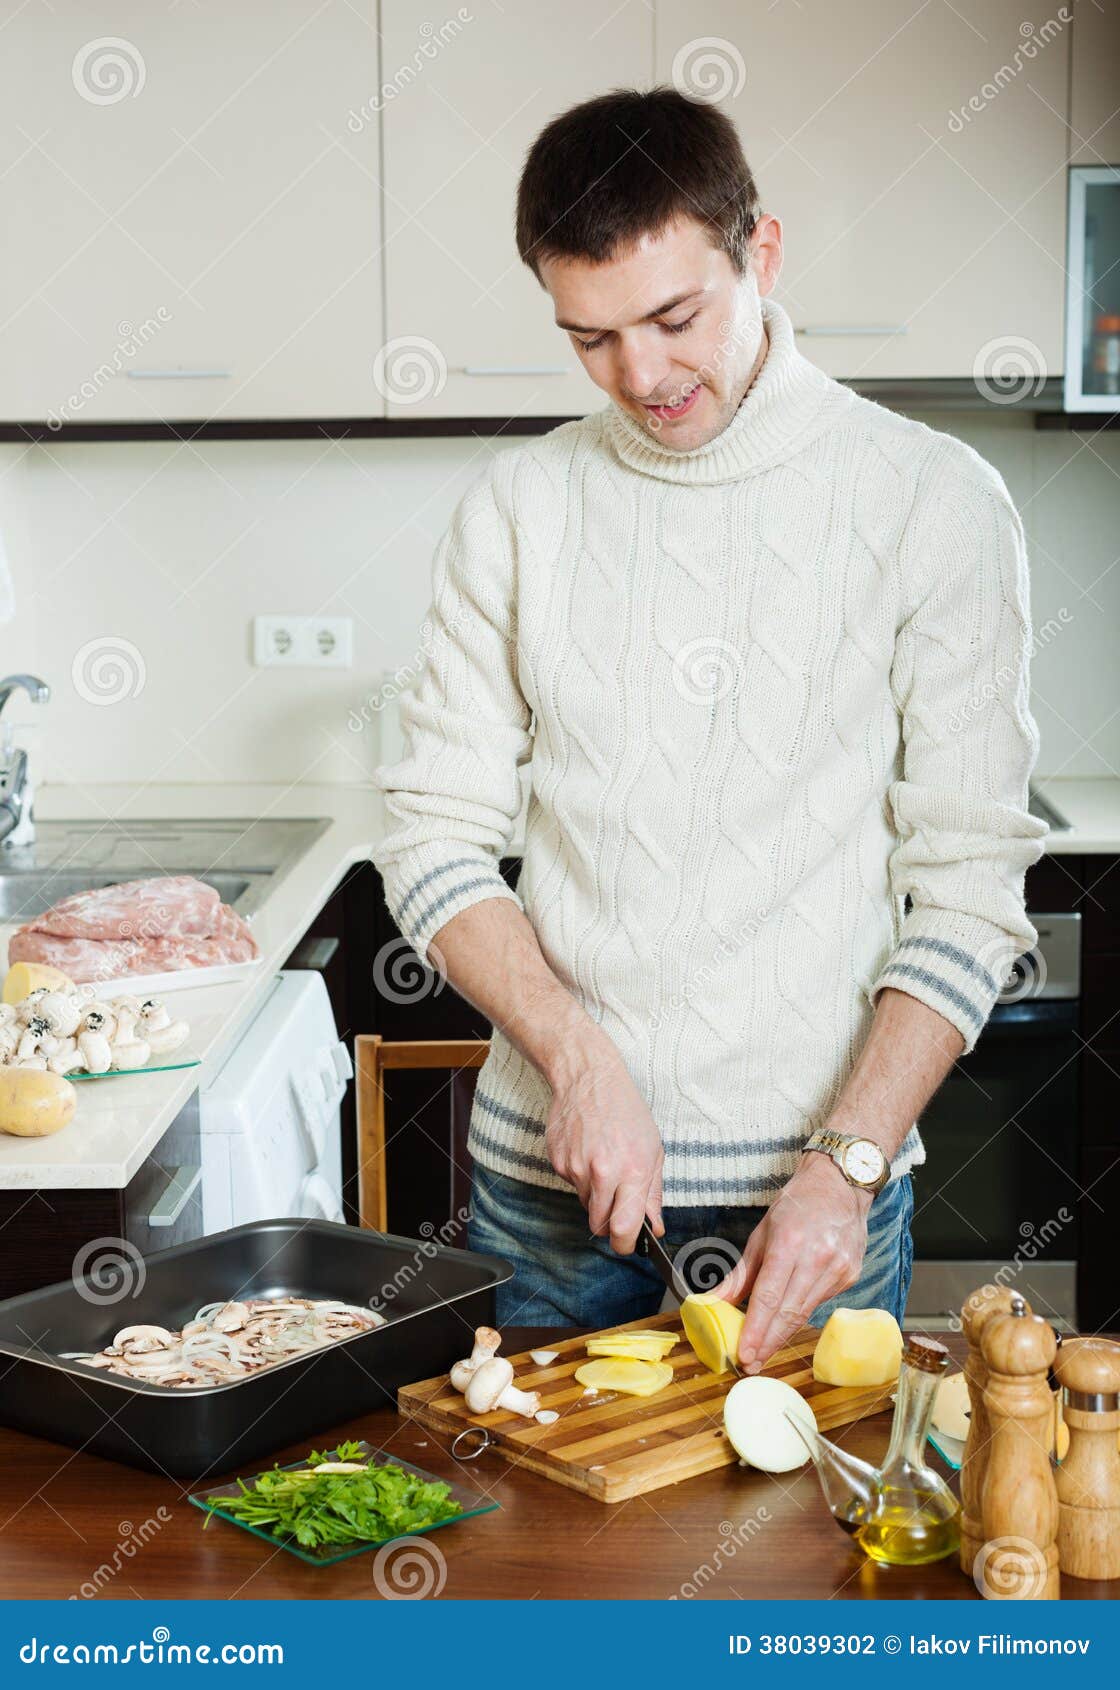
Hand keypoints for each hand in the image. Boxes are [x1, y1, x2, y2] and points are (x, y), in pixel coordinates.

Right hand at [545, 1052, 663, 1254]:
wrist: (589, 1079)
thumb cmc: (626, 1111)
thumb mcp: (653, 1150)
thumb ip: (653, 1193)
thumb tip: (655, 1227)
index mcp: (631, 1171)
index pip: (624, 1228)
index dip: (625, 1244)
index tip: (628, 1244)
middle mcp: (602, 1173)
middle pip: (600, 1225)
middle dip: (609, 1222)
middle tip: (618, 1203)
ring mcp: (576, 1168)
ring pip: (586, 1204)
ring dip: (596, 1196)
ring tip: (604, 1164)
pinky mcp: (558, 1162)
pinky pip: (572, 1184)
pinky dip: (581, 1177)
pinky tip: (588, 1152)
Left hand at [710, 1152, 871, 1370]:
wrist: (839, 1186)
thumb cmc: (796, 1206)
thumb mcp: (762, 1233)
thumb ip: (741, 1274)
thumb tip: (715, 1301)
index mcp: (789, 1243)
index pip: (769, 1296)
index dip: (756, 1329)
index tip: (744, 1353)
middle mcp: (817, 1258)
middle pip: (789, 1313)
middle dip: (767, 1342)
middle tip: (750, 1364)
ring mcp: (837, 1269)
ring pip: (805, 1313)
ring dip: (782, 1336)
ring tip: (763, 1352)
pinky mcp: (850, 1276)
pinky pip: (819, 1303)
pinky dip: (801, 1316)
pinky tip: (787, 1324)